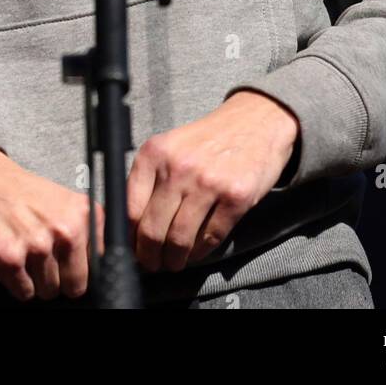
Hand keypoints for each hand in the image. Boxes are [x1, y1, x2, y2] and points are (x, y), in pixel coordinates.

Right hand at [0, 148, 105, 302]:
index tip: (71, 263)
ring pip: (48, 291)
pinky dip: (16, 282)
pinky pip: (24, 293)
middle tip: (44, 258)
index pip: (98, 266)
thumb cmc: (23, 194)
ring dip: (35, 279)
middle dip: (59, 279)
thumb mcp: (64, 203)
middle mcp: (63, 229)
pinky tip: (12, 257)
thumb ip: (85, 232)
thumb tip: (99, 268)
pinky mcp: (10, 258)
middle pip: (74, 286)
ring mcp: (37, 244)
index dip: (82, 269)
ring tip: (25, 252)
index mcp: (82, 214)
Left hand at [126, 91, 299, 272]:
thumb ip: (150, 179)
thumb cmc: (208, 140)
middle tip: (153, 265)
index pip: (129, 209)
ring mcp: (208, 182)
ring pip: (180, 239)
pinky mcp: (236, 197)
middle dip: (150, 256)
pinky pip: (210, 238)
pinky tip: (197, 251)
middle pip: (152, 230)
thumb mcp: (170, 147)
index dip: (130, 238)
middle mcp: (178, 167)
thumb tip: (131, 227)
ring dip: (174, 259)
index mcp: (155, 153)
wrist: (255, 120)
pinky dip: (201, 252)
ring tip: (174, 262)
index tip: (133, 250)